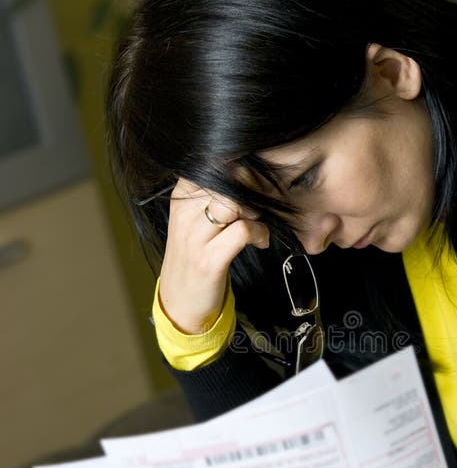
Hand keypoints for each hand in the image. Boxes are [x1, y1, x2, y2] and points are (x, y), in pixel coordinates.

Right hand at [158, 178, 268, 333]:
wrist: (180, 302)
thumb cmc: (195, 256)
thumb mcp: (196, 219)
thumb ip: (215, 195)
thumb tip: (250, 171)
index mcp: (181, 197)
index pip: (211, 165)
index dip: (241, 169)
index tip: (257, 182)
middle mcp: (184, 214)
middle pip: (225, 180)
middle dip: (253, 188)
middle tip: (264, 203)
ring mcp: (194, 238)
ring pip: (233, 202)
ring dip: (256, 210)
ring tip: (259, 222)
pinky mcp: (208, 260)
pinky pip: (242, 231)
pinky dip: (260, 232)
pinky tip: (261, 241)